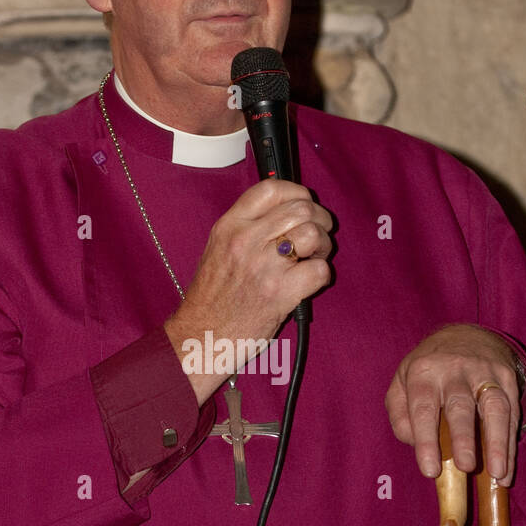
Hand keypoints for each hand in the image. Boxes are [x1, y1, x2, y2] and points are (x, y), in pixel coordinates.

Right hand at [165, 179, 332, 403]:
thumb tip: (283, 212)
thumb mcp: (217, 249)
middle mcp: (246, 240)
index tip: (305, 203)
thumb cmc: (211, 297)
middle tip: (318, 236)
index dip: (297, 191)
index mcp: (229, 226)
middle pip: (301, 209)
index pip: (271, 189)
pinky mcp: (280, 293)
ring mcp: (264, 266)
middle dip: (319, 220)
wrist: (201, 335)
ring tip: (314, 258)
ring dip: (323, 245)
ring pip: (313, 234)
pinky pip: (320, 269)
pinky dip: (322, 274)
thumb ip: (246, 228)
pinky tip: (310, 281)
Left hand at [385, 324, 521, 485]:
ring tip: (498, 474)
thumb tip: (415, 443)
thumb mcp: (402, 382)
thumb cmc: (428, 369)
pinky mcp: (507, 378)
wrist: (465, 334)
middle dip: (464, 438)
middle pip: (461, 405)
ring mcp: (485, 372)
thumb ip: (400, 415)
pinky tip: (506, 472)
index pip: (424, 408)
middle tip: (466, 467)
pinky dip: (510, 445)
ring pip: (494, 407)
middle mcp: (455, 369)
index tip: (430, 471)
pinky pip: (512, 413)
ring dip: (497, 443)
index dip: (426, 441)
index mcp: (424, 372)